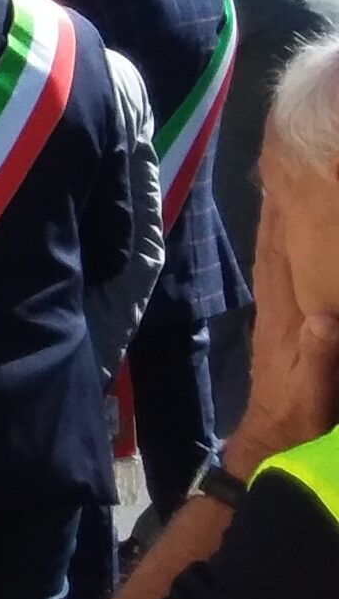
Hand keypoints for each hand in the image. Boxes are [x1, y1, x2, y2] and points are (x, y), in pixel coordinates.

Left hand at [225, 194, 338, 477]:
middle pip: (273, 242)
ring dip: (278, 217)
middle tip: (285, 162)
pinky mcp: (280, 318)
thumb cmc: (300, 414)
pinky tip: (287, 228)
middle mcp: (276, 300)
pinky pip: (278, 268)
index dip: (284, 218)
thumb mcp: (315, 392)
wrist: (275, 436)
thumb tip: (325, 322)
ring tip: (284, 180)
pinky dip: (281, 241)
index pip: (281, 255)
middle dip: (279, 204)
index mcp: (286, 313)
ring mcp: (276, 307)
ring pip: (274, 251)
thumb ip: (319, 358)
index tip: (288, 178)